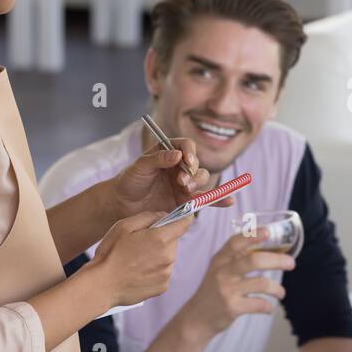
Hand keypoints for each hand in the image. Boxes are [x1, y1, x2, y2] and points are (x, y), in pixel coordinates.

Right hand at [89, 210, 193, 310]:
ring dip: (158, 255)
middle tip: (141, 243)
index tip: (181, 216)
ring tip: (136, 260)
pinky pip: (163, 272)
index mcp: (161, 238)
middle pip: (173, 241)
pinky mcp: (163, 286)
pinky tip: (138, 272)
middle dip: (162, 239)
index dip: (183, 217)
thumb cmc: (110, 254)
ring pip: (168, 257)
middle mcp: (168, 256)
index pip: (184, 223)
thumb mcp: (124, 226)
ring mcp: (166, 273)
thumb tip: (163, 215)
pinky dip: (155, 270)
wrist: (102, 285)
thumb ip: (148, 217)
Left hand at [108, 137, 228, 219]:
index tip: (187, 161)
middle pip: (197, 165)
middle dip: (193, 173)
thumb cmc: (129, 181)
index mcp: (169, 153)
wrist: (122, 205)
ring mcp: (184, 184)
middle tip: (181, 182)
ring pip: (201, 181)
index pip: (186, 146)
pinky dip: (217, 200)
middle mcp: (179, 167)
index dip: (190, 152)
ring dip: (199, 185)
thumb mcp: (139, 167)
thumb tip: (177, 154)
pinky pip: (205, 199)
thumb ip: (157, 159)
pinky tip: (229, 201)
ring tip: (186, 191)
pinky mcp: (186, 201)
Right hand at [175, 229, 292, 342]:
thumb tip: (270, 248)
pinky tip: (269, 307)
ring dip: (277, 289)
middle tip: (291, 263)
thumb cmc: (214, 290)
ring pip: (262, 284)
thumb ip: (237, 258)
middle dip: (278, 260)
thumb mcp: (219, 270)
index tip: (268, 231)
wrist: (197, 318)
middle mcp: (222, 273)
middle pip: (254, 260)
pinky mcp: (232, 308)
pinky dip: (269, 307)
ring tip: (281, 293)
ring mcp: (227, 290)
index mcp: (220, 260)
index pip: (235, 242)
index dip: (253, 235)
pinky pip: (259, 304)